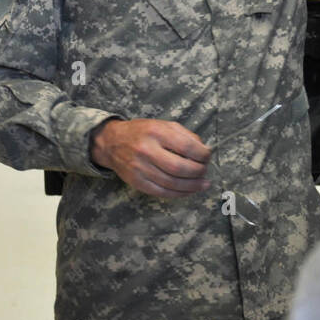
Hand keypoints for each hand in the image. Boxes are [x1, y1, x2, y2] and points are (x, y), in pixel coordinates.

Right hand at [90, 118, 211, 198]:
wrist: (111, 142)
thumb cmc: (142, 132)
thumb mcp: (163, 125)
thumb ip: (185, 135)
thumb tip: (204, 150)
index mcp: (156, 132)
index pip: (186, 147)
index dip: (202, 154)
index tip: (207, 156)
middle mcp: (146, 150)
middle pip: (179, 168)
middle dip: (198, 172)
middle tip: (205, 171)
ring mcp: (140, 168)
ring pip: (172, 183)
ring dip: (192, 186)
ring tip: (203, 184)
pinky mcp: (136, 182)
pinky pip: (162, 192)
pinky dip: (179, 194)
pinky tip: (189, 191)